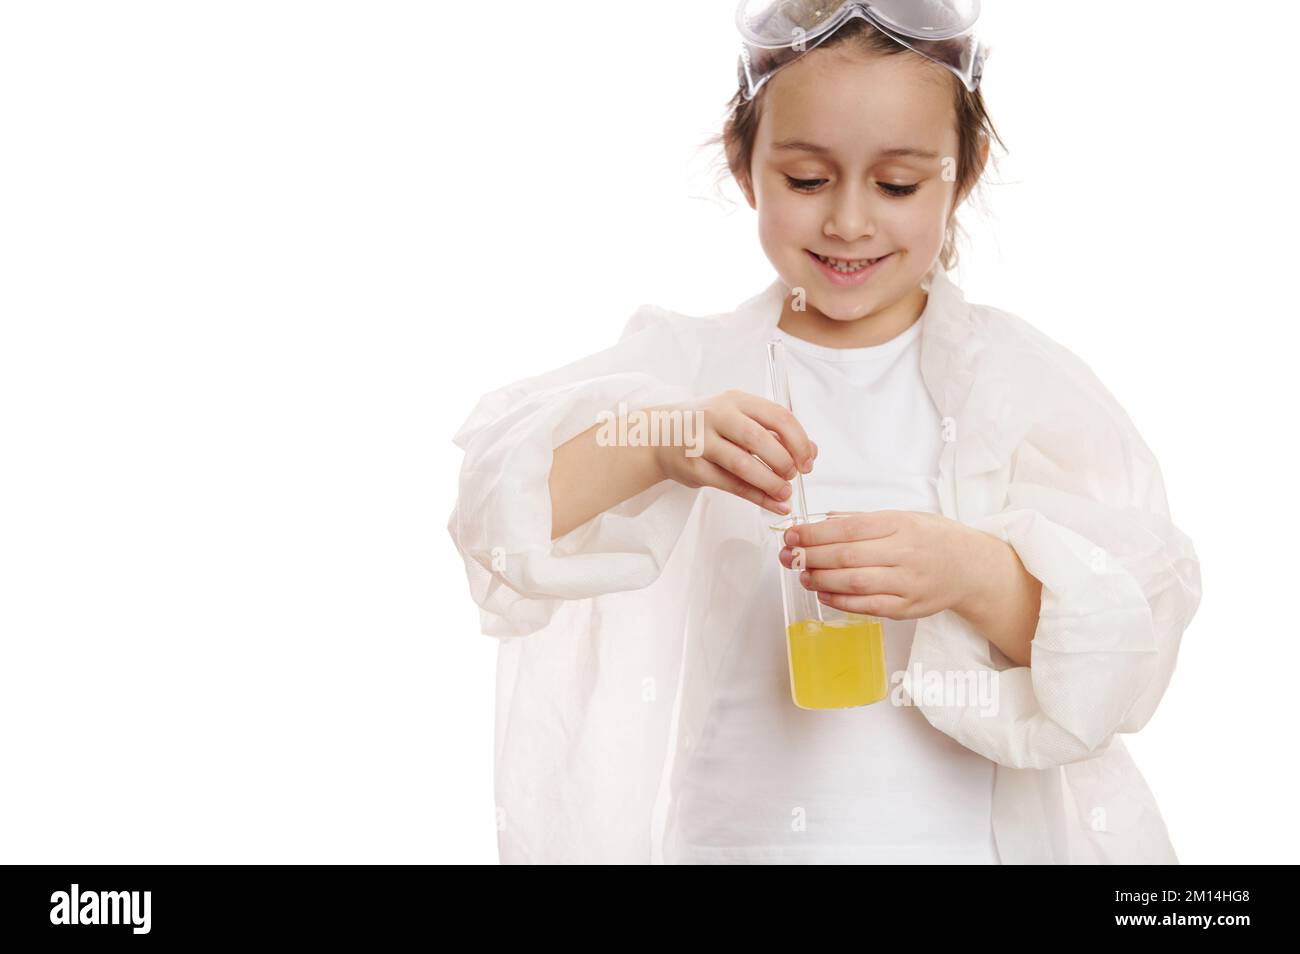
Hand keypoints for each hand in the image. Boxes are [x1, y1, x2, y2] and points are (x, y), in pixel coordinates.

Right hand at [650, 390, 817, 515]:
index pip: (777, 416)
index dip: (799, 441)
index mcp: (736, 400)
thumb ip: (774, 432)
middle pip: (760, 440)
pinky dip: (756, 497)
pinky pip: (730, 485)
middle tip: (793, 476)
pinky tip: (772, 504)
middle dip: (784, 462)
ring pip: (744, 464)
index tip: (808, 461)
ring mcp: (702, 441)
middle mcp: (717, 415)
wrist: (659, 436)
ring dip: (770, 483)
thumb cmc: (707, 427)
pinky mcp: (693, 467)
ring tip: (784, 494)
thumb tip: (812, 452)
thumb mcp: (739, 418)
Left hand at [777, 509, 987, 619]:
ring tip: (802, 575)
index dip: (815, 533)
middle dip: (810, 556)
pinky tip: (824, 593)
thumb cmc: (934, 539)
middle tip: (788, 555)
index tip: (792, 534)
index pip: (849, 528)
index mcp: (900, 524)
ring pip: (854, 582)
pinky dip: (841, 601)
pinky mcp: (908, 608)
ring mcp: (907, 583)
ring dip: (821, 579)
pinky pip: (868, 606)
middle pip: (846, 556)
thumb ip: (863, 519)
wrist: (973, 568)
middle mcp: (905, 553)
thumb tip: (823, 519)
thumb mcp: (904, 516)